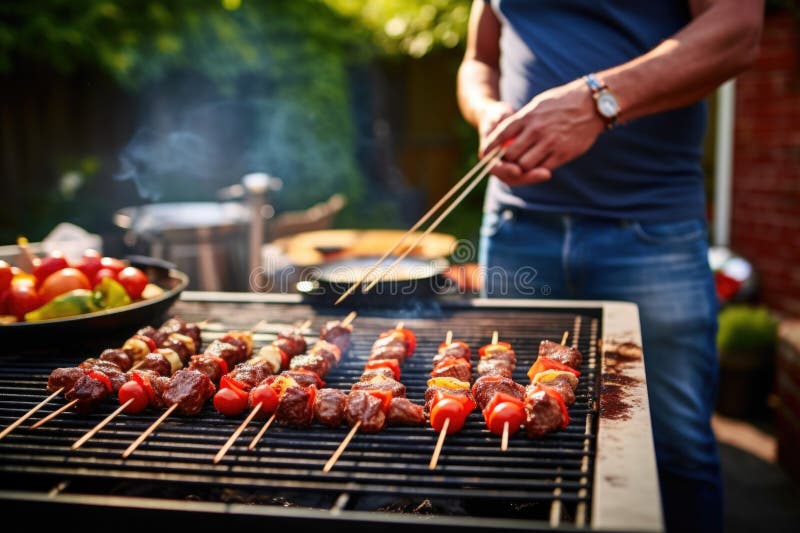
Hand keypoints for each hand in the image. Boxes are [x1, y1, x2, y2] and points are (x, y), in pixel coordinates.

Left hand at [483, 78, 604, 185]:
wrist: (593, 104)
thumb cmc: (563, 103)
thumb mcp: (539, 105)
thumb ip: (522, 121)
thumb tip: (504, 136)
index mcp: (527, 116)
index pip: (500, 134)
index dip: (491, 147)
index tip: (484, 155)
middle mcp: (536, 129)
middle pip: (510, 155)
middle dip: (506, 162)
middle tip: (507, 164)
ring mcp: (549, 142)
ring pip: (524, 165)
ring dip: (522, 168)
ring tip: (524, 166)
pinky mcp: (562, 153)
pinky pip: (543, 168)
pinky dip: (538, 171)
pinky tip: (539, 167)